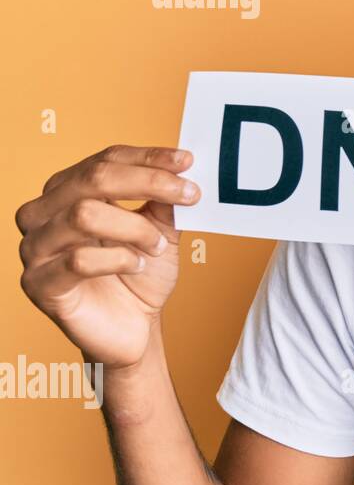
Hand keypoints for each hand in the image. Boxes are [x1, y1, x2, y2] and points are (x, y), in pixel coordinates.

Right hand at [16, 145, 200, 369]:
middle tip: (188, 195)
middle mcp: (43, 214)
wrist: (134, 327)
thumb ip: (163, 200)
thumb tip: (180, 168)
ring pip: (84, 214)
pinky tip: (136, 265)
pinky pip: (78, 260)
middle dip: (149, 182)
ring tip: (158, 246)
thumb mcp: (159, 229)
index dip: (148, 157)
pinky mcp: (38, 284)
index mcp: (67, 192)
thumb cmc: (139, 274)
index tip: (188, 161)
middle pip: (93, 178)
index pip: (105, 160)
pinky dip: (118, 259)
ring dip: (135, 228)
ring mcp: (35, 248)